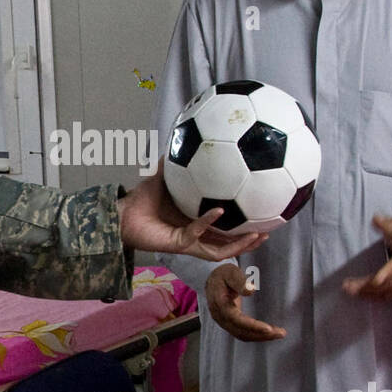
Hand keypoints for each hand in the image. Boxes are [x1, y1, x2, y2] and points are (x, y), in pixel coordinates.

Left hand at [118, 161, 267, 261]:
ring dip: (240, 244)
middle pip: (230, 245)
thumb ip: (174, 163)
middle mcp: (196, 235)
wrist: (122, 214)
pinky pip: (198, 234)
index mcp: (197, 223)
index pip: (226, 230)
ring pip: (221, 250)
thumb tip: (182, 141)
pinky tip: (219, 210)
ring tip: (257, 234)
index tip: (262, 216)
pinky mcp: (178, 243)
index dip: (244, 227)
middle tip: (269, 231)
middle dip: (250, 241)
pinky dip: (208, 222)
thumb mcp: (163, 177)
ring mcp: (189, 242)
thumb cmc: (141, 200)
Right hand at [205, 264, 285, 341]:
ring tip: (279, 333)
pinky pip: (242, 333)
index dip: (252, 326)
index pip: (236, 319)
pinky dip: (256, 335)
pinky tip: (269, 333)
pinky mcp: (229, 323)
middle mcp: (220, 316)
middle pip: (241, 331)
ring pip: (242, 335)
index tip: (268, 328)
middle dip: (261, 334)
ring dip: (261, 337)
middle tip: (281, 332)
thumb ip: (240, 281)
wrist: (212, 279)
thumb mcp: (230, 272)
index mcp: (220, 304)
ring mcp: (224, 322)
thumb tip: (251, 290)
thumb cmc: (223, 274)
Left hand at [342, 215, 391, 300]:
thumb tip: (375, 218)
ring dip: (369, 292)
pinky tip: (361, 295)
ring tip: (349, 290)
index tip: (376, 280)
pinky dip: (376, 297)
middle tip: (348, 286)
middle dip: (368, 285)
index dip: (387, 273)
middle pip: (390, 281)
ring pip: (389, 291)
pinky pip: (390, 296)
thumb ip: (386, 223)